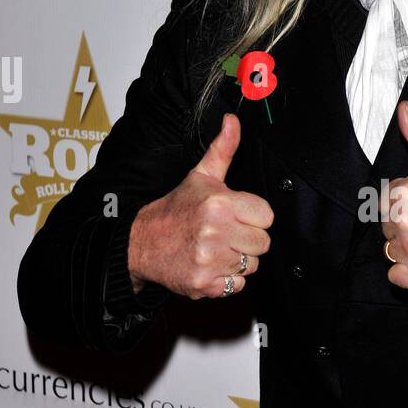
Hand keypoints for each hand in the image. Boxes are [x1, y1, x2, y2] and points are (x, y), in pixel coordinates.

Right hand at [127, 112, 273, 298]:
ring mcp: (209, 259)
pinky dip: (227, 279)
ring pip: (252, 265)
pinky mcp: (204, 283)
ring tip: (217, 248)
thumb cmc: (175, 210)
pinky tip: (211, 265)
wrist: (141, 243)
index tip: (237, 215)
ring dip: (237, 259)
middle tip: (225, 233)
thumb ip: (223, 149)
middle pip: (263, 243)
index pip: (266, 216)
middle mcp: (215, 231)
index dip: (253, 216)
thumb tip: (233, 122)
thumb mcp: (200, 176)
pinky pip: (237, 285)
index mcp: (220, 203)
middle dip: (247, 239)